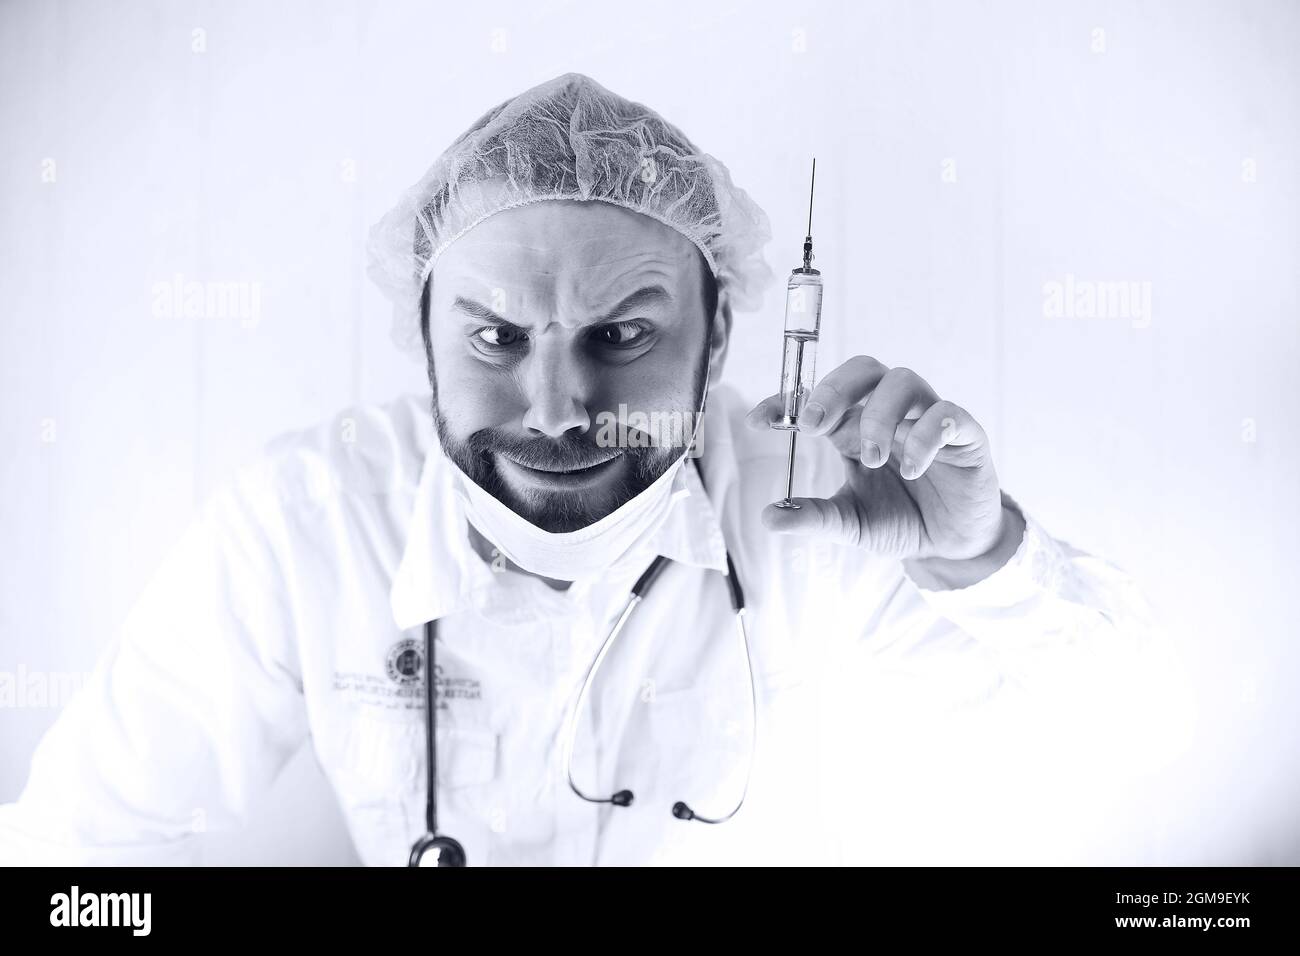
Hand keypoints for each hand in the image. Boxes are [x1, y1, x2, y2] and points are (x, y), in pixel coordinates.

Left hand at [746, 356, 1021, 573]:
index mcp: (854, 427)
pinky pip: (946, 413)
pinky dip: (926, 436)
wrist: (953, 546)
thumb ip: (815, 517)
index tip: (758, 420)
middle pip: (863, 369)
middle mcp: (889, 413)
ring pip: (903, 380)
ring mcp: (926, 418)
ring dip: (879, 416)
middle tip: (814, 427)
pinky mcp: (964, 433)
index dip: (788, 401)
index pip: (818, 398)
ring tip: (872, 459)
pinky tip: (911, 469)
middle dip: (833, 390)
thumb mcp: (852, 524)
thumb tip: (769, 517)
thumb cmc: (902, 522)